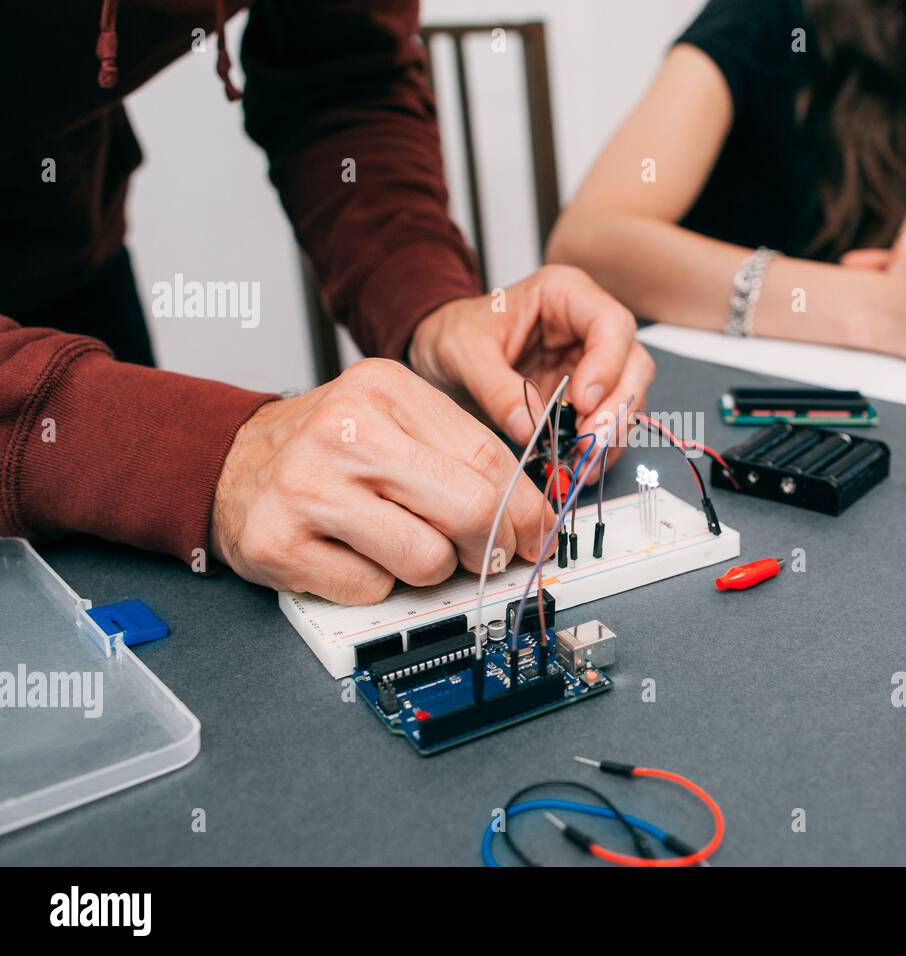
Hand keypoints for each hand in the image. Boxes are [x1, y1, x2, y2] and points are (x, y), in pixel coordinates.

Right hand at [210, 359, 555, 604]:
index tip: (537, 533)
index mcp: (385, 389)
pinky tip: (351, 554)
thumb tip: (534, 518)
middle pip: (469, 510)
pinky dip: (374, 584)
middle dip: (488, 545)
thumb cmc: (329, 447)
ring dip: (427, 567)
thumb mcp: (396, 421)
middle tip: (481, 553)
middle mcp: (345, 431)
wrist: (230, 463)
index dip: (526, 509)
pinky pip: (371, 589)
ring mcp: (308, 488)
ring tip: (396, 542)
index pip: (489, 459)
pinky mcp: (279, 542)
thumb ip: (464, 458)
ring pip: (426, 560)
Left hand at [408, 265, 654, 465]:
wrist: (440, 352)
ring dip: (611, 433)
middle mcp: (588, 325)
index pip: (610, 324)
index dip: (607, 365)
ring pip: (628, 395)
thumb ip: (496, 388)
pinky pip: (607, 421)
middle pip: (631, 363)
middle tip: (590, 444)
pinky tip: (581, 464)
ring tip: (583, 461)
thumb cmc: (452, 334)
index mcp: (564, 294)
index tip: (583, 403)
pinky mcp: (586, 394)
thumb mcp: (463, 354)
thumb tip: (529, 426)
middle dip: (616, 408)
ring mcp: (592, 361)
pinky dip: (599, 446)